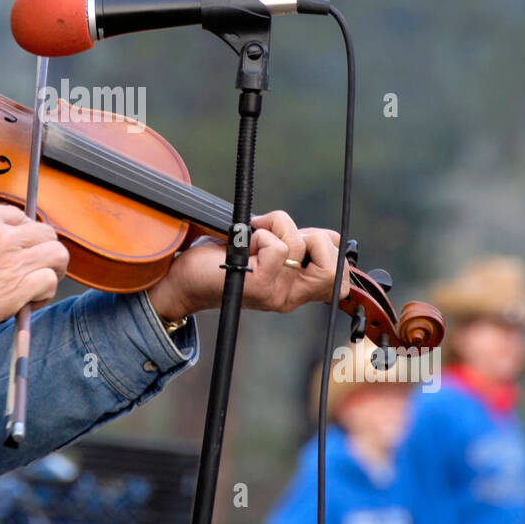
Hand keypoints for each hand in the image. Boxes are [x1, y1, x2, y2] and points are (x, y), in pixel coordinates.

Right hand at [0, 203, 69, 344]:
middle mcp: (2, 233)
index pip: (23, 219)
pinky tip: (29, 302)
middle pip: (46, 234)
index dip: (25, 238)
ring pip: (57, 254)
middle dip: (44, 252)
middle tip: (34, 270)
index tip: (19, 252)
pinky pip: (49, 281)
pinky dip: (44, 293)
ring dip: (52, 271)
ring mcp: (12, 260)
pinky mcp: (17, 288)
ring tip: (38, 286)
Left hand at [147, 211, 348, 321]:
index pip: (339, 275)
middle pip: (335, 268)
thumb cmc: (221, 261)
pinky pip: (279, 247)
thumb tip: (327, 236)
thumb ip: (296, 246)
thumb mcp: (267, 251)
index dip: (331, 249)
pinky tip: (243, 243)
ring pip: (302, 246)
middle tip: (282, 235)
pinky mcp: (259, 284)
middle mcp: (290, 296)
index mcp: (296, 290)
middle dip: (315, 237)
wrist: (184, 280)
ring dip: (276, 227)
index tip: (302, 238)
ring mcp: (276, 293)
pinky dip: (260, 233)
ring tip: (253, 237)